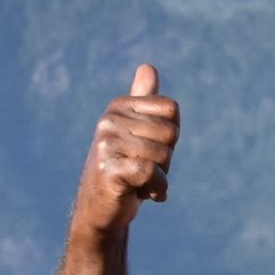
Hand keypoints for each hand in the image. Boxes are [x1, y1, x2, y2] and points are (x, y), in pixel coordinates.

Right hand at [78, 63, 177, 230]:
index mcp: (120, 106)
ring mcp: (106, 143)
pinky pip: (152, 173)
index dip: (171, 136)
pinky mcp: (108, 168)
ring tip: (139, 181)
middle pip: (171, 133)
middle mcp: (109, 119)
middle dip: (166, 158)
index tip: (150, 147)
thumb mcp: (138, 132)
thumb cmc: (126, 168)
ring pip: (163, 155)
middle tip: (143, 168)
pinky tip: (142, 194)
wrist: (102, 207)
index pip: (172, 109)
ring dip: (161, 177)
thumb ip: (144, 101)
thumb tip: (148, 67)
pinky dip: (157, 190)